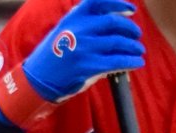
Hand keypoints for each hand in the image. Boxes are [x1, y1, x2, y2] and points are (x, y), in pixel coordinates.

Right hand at [19, 0, 143, 102]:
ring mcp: (85, 48)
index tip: (131, 10)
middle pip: (114, 23)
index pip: (101, 2)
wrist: (37, 80)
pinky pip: (117, 61)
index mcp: (74, 17)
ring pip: (119, 43)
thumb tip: (113, 23)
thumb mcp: (64, 30)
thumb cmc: (53, 56)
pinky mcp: (89, 66)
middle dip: (130, 29)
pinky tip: (137, 63)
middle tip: (136, 36)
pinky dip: (131, 62)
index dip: (119, 4)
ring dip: (133, 47)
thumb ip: (84, 23)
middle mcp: (80, 29)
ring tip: (138, 51)